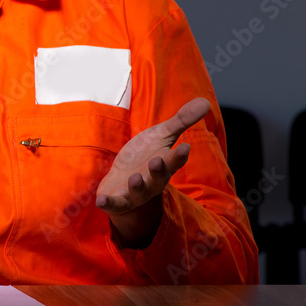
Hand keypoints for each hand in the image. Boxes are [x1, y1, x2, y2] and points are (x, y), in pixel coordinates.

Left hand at [95, 97, 210, 246]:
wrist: (125, 180)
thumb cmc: (146, 156)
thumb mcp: (161, 135)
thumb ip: (181, 121)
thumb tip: (205, 101)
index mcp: (164, 164)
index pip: (174, 160)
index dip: (178, 156)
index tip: (184, 147)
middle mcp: (153, 180)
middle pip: (159, 177)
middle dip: (159, 171)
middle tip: (157, 161)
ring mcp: (135, 191)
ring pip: (139, 191)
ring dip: (138, 186)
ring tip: (135, 178)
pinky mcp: (118, 199)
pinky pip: (114, 203)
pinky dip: (108, 203)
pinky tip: (100, 200)